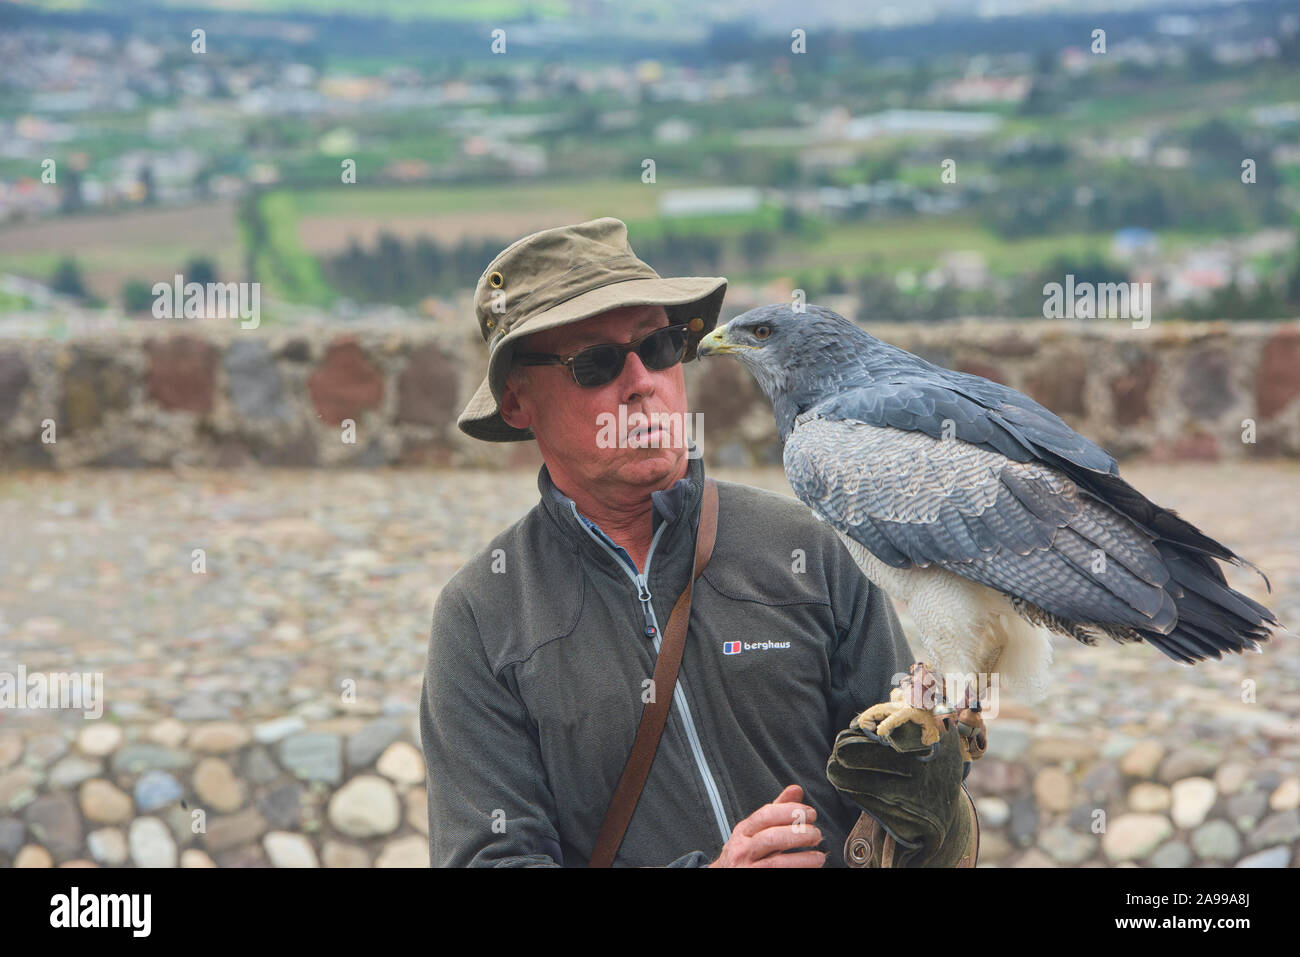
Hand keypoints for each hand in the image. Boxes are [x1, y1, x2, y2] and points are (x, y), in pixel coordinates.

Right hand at [708, 784, 825, 867]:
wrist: (727, 878)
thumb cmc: (746, 853)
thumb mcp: (755, 831)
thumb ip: (777, 810)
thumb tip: (796, 789)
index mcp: (744, 831)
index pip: (766, 814)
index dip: (791, 811)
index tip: (811, 813)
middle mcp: (742, 850)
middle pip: (772, 838)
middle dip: (799, 834)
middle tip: (816, 834)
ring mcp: (747, 869)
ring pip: (776, 863)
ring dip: (803, 859)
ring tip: (819, 857)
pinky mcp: (754, 879)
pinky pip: (778, 874)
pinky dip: (796, 871)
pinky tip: (809, 869)